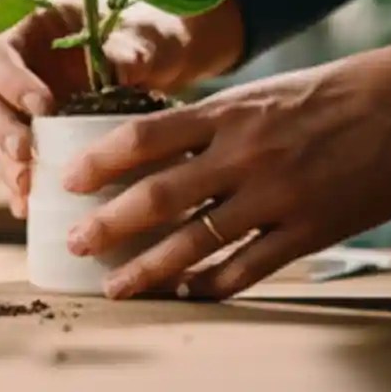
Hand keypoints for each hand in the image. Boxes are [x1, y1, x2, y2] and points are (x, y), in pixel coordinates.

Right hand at [0, 0, 234, 217]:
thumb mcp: (146, 36)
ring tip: (27, 188)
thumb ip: (130, 50)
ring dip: (6, 164)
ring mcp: (20, 109)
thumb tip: (118, 69)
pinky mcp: (34, 141)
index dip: (10, 82)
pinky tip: (28, 209)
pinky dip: (20, 187)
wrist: (159, 63)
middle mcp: (15, 73)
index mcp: (30, 34)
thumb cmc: (148, 38)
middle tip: (26, 154)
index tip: (42, 106)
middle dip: (0, 130)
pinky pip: (16, 165)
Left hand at [65, 47, 390, 299]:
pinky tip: (185, 295)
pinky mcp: (309, 230)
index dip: (99, 161)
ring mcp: (277, 196)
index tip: (67, 180)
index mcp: (227, 114)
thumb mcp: (255, 96)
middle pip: (159, 196)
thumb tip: (142, 144)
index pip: (144, 136)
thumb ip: (204, 123)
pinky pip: (250, 267)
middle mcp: (245, 155)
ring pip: (197, 242)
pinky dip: (213, 286)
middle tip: (76, 242)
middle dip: (109, 224)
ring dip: (149, 269)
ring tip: (115, 286)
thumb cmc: (323, 96)